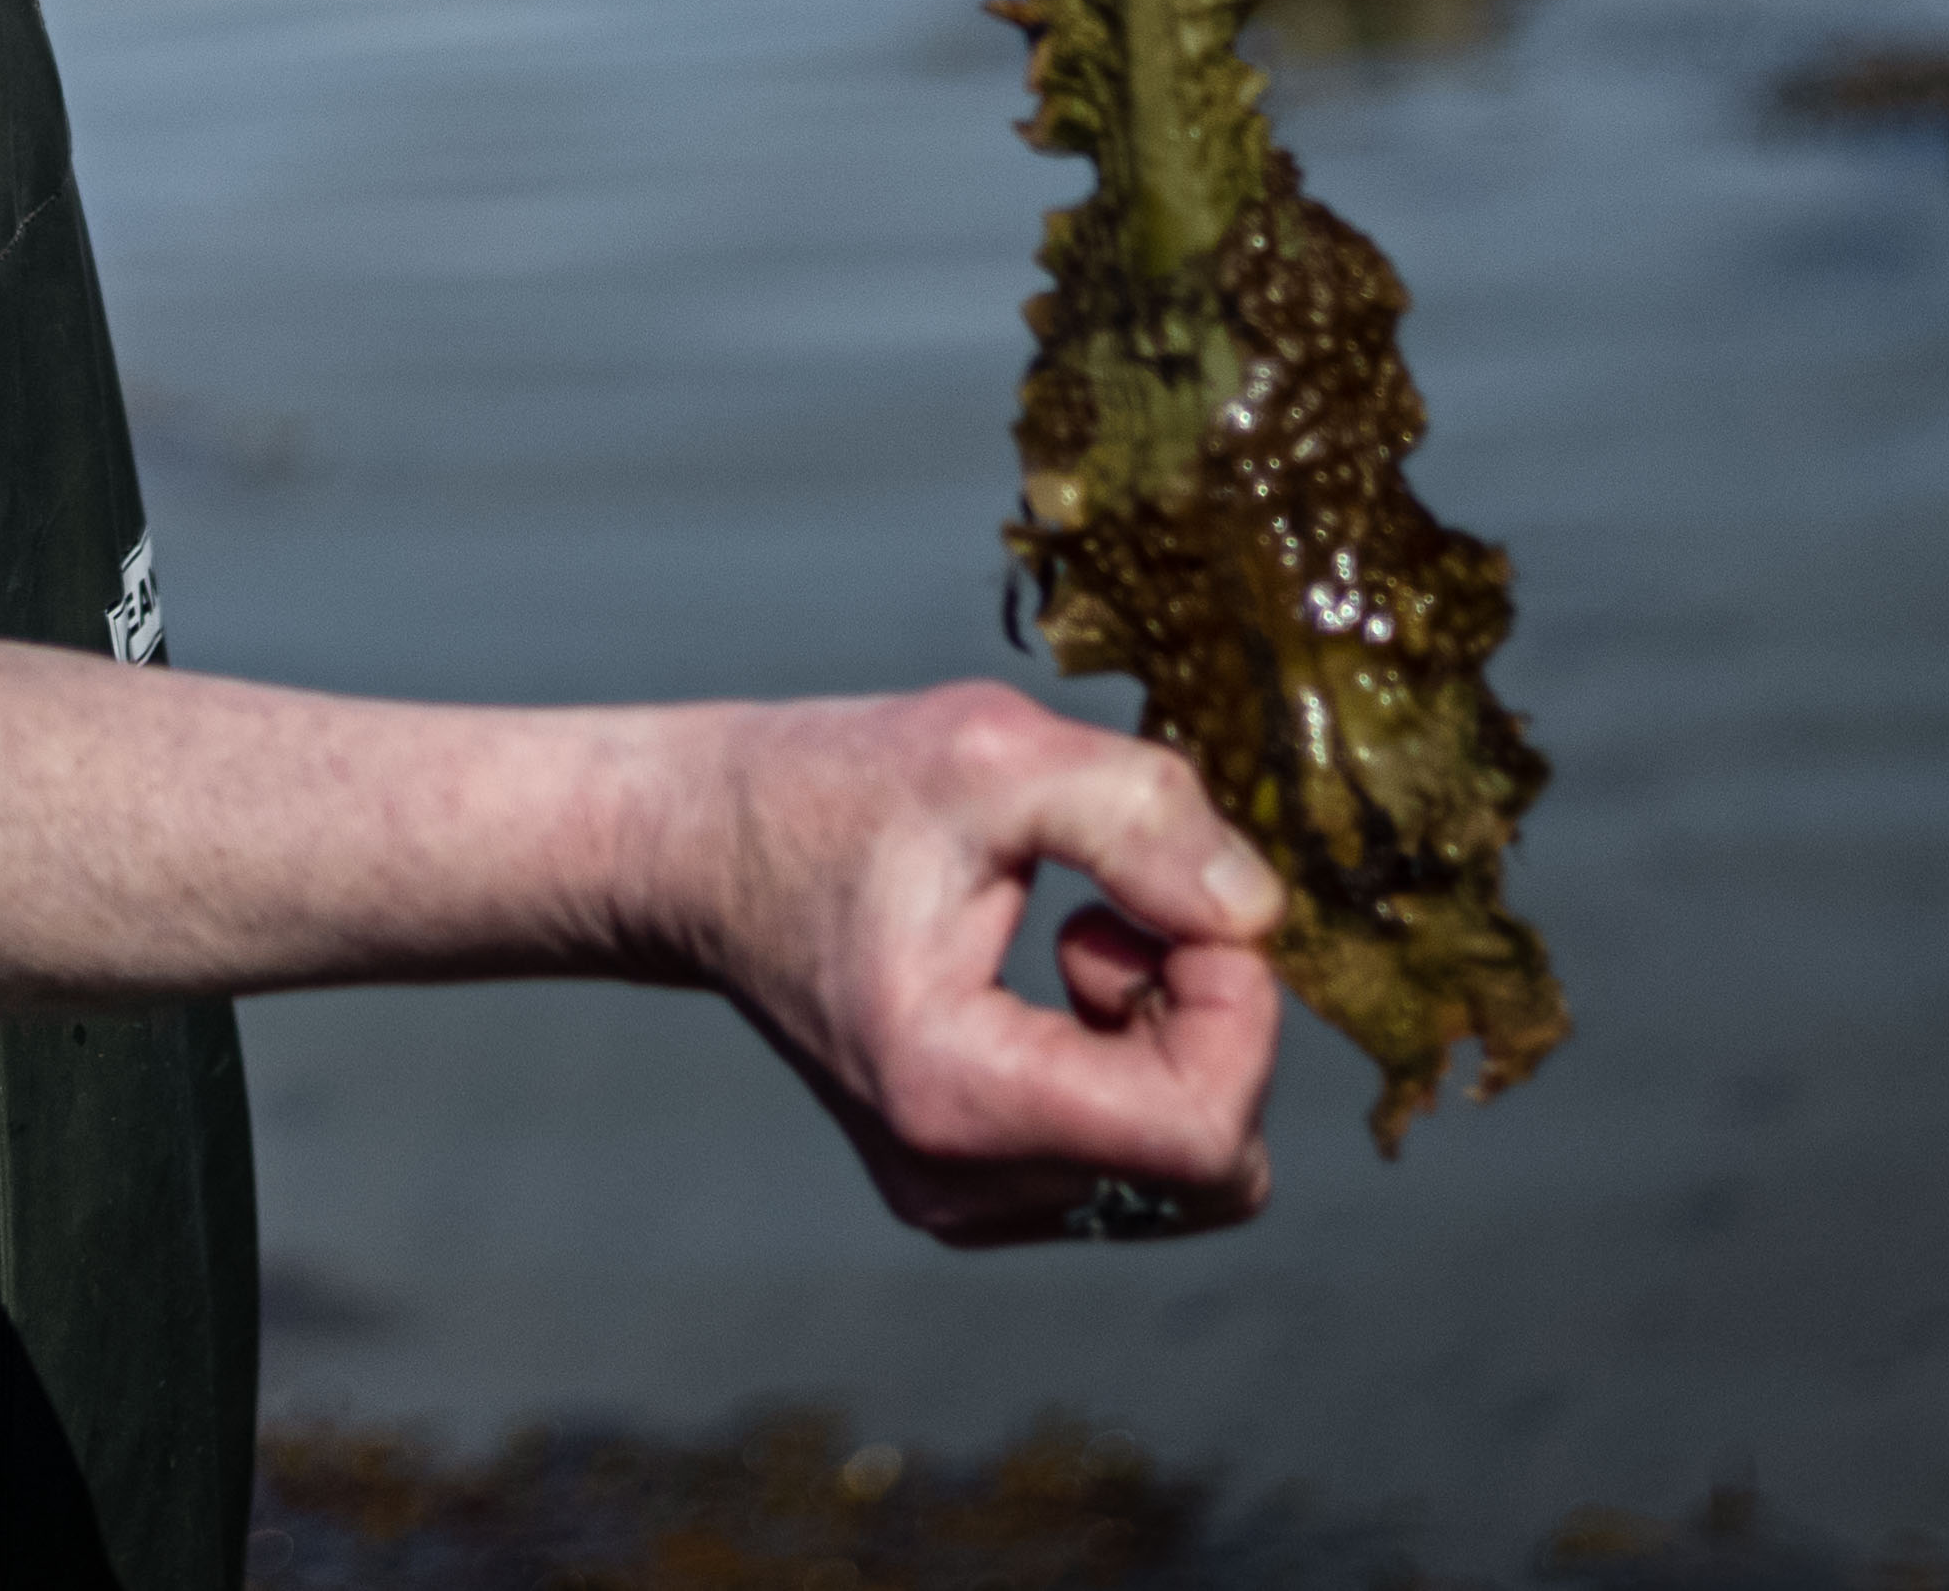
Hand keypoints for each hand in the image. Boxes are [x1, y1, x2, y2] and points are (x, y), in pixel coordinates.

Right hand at [617, 683, 1287, 1248]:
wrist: (692, 849)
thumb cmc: (819, 790)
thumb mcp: (986, 749)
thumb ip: (1141, 813)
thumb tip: (1257, 911)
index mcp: (956, 1093)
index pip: (1204, 1132)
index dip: (1240, 1012)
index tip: (1182, 902)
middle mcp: (959, 1182)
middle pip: (1211, 1163)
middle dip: (1211, 1027)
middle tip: (1127, 917)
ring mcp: (960, 1199)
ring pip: (1183, 1170)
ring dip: (1173, 1044)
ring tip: (1076, 939)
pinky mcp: (967, 1185)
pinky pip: (1129, 1164)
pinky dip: (1132, 1069)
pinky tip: (1054, 981)